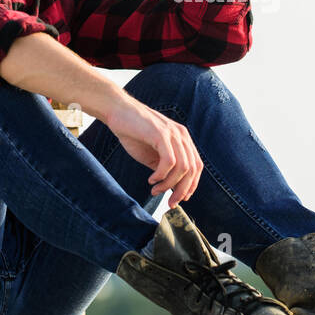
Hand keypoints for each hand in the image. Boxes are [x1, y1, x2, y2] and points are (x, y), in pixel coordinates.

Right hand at [103, 93, 201, 207]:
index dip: (191, 185)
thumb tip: (172, 187)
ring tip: (155, 190)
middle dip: (182, 190)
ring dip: (169, 184)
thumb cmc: (133, 132)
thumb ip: (164, 168)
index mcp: (182, 139)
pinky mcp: (161, 134)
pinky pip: (169, 161)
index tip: (180, 198)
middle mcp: (181, 135)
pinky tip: (151, 179)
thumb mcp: (152, 154)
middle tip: (170, 202)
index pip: (197, 166)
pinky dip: (162, 175)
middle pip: (192, 169)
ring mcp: (172, 134)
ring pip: (182, 167)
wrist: (118, 111)